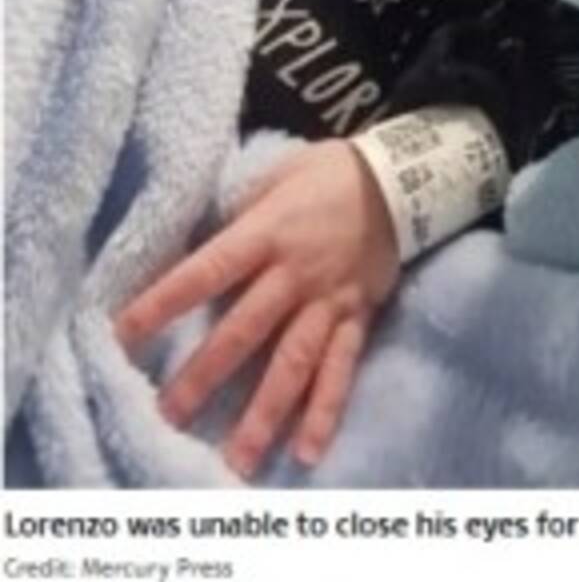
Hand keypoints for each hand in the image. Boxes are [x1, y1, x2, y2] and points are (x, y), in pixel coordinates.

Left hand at [115, 141, 399, 477]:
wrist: (400, 178)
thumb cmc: (325, 174)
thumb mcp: (274, 177)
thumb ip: (237, 215)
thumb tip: (192, 249)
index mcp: (267, 232)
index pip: (207, 270)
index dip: (165, 301)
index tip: (122, 335)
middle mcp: (294, 273)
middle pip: (244, 330)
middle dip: (205, 375)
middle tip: (167, 418)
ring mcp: (327, 301)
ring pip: (292, 361)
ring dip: (264, 412)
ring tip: (236, 460)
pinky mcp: (356, 318)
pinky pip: (341, 368)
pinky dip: (326, 410)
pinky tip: (307, 450)